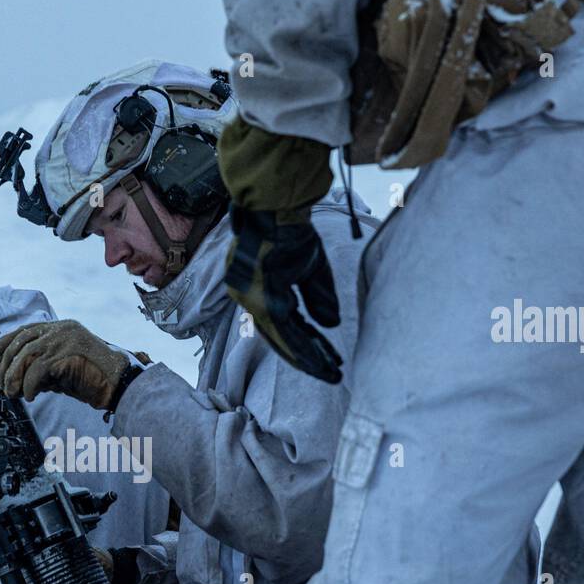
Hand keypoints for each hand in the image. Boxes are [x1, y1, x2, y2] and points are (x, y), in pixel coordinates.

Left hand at [0, 319, 131, 410]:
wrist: (119, 384)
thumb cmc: (92, 379)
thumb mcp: (59, 369)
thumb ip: (37, 368)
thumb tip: (7, 377)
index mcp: (59, 328)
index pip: (22, 332)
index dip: (2, 347)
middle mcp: (60, 329)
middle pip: (19, 342)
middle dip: (4, 365)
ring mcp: (64, 339)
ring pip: (25, 355)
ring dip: (13, 377)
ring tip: (12, 393)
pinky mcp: (66, 353)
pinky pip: (37, 369)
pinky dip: (29, 385)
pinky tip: (30, 395)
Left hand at [224, 206, 343, 382]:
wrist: (277, 208)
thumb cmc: (291, 233)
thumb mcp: (312, 269)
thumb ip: (318, 297)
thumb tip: (330, 324)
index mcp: (262, 292)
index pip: (285, 327)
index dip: (307, 344)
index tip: (328, 360)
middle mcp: (252, 300)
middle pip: (282, 338)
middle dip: (309, 358)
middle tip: (331, 375)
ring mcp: (253, 299)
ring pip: (282, 339)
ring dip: (308, 357)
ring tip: (330, 373)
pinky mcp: (260, 296)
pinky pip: (282, 329)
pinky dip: (301, 345)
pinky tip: (318, 359)